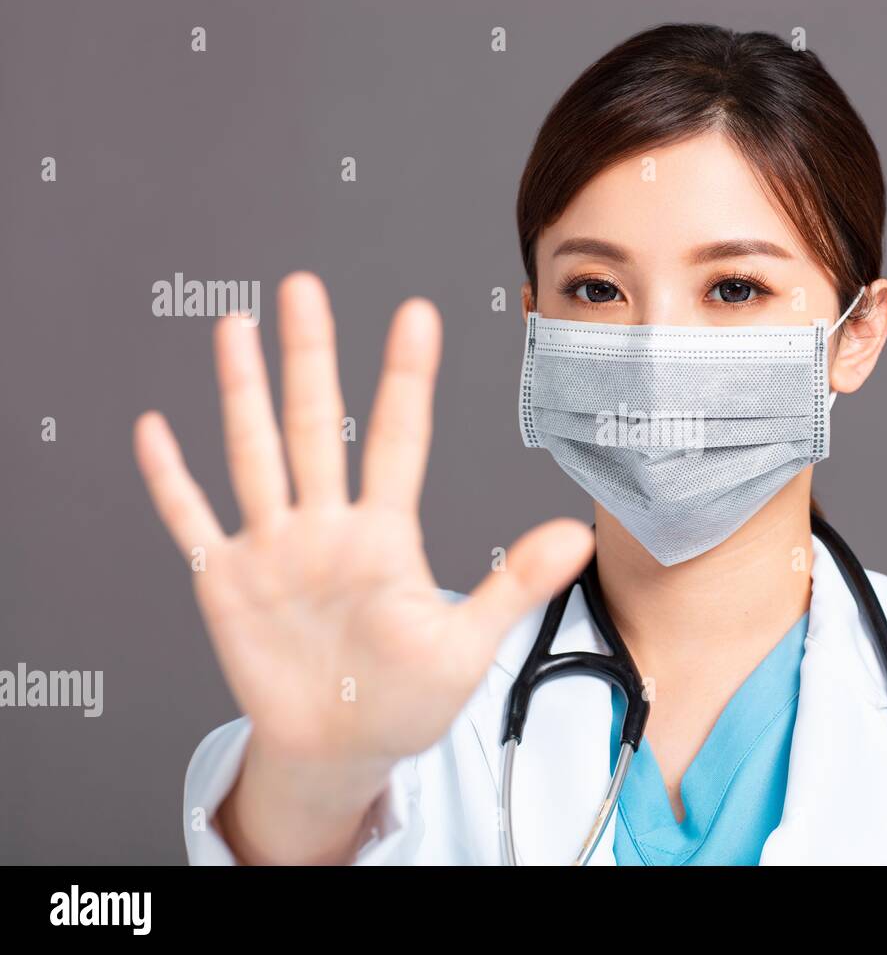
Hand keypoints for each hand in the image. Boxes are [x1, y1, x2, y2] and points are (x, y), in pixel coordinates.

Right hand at [134, 273, 591, 852]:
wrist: (341, 751)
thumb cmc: (406, 700)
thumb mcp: (468, 645)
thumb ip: (515, 585)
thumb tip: (578, 536)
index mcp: (386, 535)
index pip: (398, 439)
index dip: (406, 378)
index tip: (416, 315)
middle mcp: (327, 526)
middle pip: (316, 424)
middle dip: (310, 357)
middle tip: (305, 288)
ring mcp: (274, 549)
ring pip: (255, 455)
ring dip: (244, 394)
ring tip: (237, 328)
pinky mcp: (227, 583)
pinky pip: (193, 522)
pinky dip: (171, 480)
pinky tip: (155, 429)